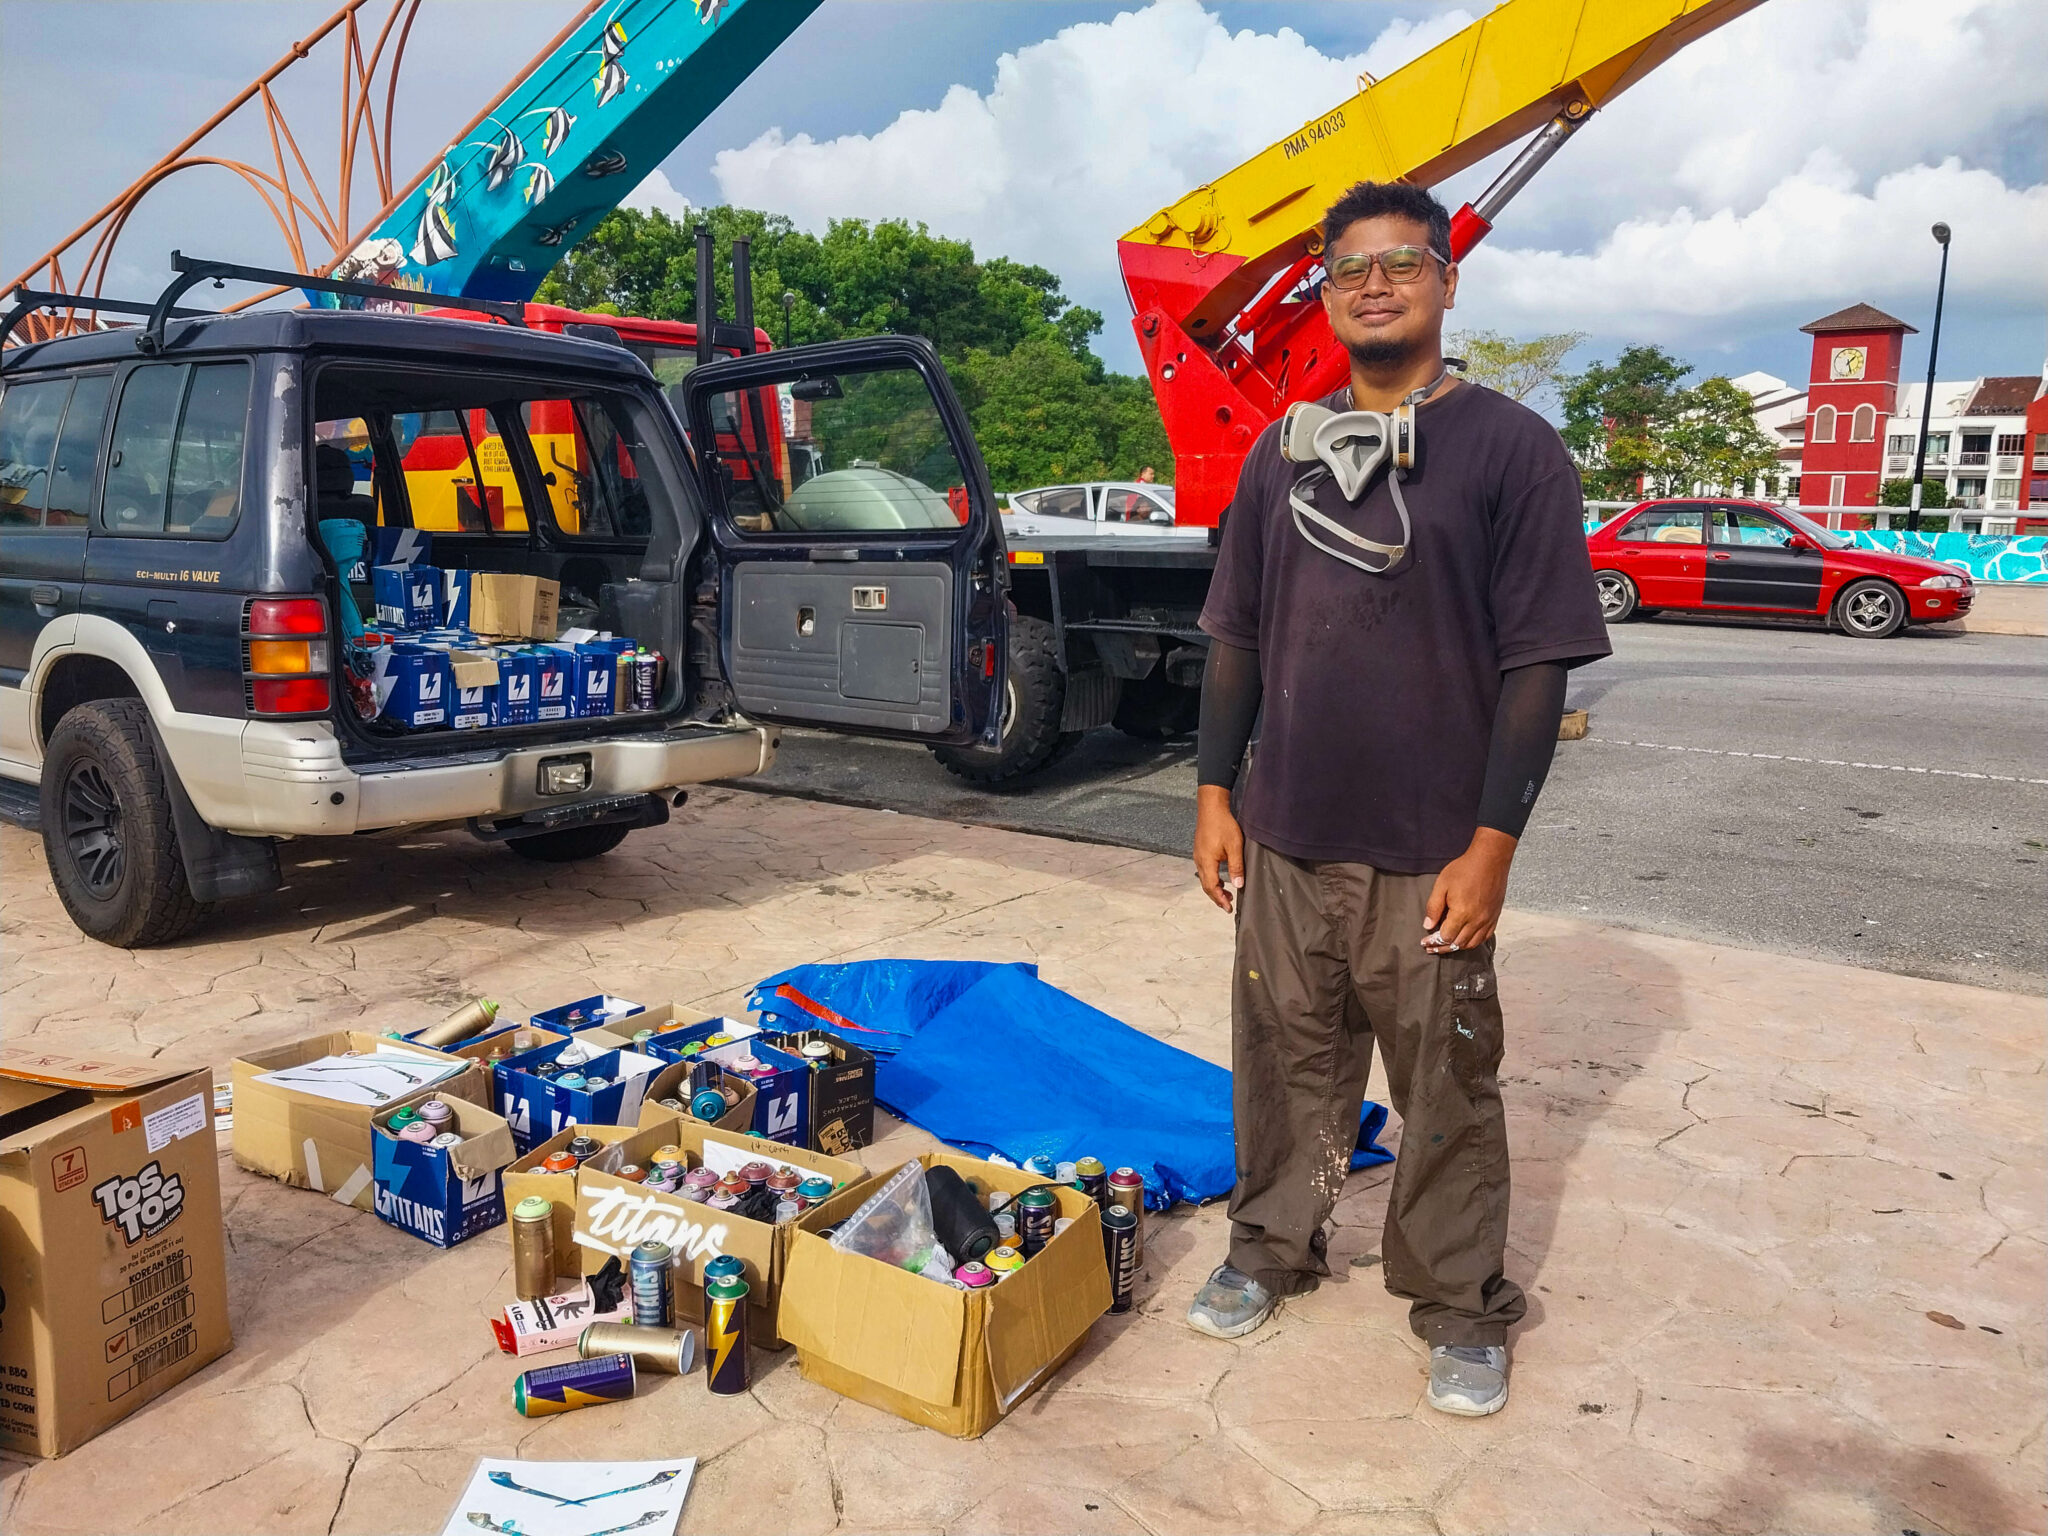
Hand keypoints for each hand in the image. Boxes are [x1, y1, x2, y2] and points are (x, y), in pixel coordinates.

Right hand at [1193, 784, 1244, 913]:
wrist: (1211, 807)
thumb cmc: (1223, 824)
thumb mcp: (1234, 846)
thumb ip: (1236, 867)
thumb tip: (1238, 886)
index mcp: (1207, 862)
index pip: (1211, 887)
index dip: (1220, 899)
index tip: (1228, 908)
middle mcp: (1199, 860)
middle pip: (1206, 885)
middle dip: (1216, 896)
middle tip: (1228, 905)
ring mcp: (1198, 855)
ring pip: (1204, 878)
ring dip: (1214, 888)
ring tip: (1226, 893)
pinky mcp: (1200, 850)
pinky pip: (1204, 870)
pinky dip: (1212, 878)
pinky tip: (1220, 877)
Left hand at [1422, 827, 1516, 951]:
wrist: (1490, 860)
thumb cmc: (1465, 869)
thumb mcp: (1442, 885)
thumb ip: (1434, 907)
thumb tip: (1428, 925)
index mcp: (1462, 913)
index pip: (1445, 937)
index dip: (1433, 942)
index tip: (1425, 943)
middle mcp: (1476, 920)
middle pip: (1458, 944)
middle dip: (1443, 947)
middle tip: (1432, 947)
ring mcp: (1487, 920)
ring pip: (1471, 943)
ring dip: (1457, 947)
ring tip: (1446, 944)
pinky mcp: (1495, 916)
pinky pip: (1485, 937)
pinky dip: (1473, 942)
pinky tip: (1465, 938)